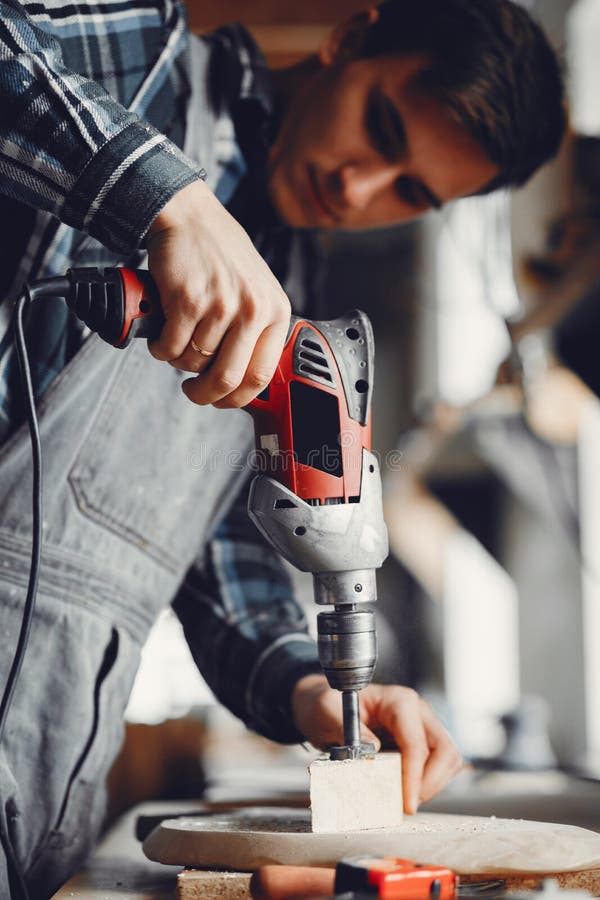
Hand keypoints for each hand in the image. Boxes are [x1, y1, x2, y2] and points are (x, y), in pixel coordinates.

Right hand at [146, 179, 290, 407]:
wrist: (190, 217)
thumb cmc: (220, 255)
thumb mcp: (256, 290)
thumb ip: (256, 330)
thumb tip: (241, 380)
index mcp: (275, 310)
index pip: (262, 374)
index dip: (238, 397)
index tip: (223, 401)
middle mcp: (252, 308)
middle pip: (227, 377)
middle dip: (204, 394)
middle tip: (193, 391)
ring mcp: (221, 304)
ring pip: (193, 361)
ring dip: (178, 359)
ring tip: (176, 339)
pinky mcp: (188, 299)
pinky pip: (170, 346)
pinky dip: (160, 348)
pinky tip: (161, 333)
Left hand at [291, 674, 461, 814]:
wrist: (324, 704)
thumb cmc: (326, 704)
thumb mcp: (327, 711)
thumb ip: (346, 728)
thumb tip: (372, 751)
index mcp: (398, 701)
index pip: (416, 741)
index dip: (415, 775)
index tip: (407, 803)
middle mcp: (416, 713)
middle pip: (444, 751)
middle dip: (431, 783)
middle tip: (408, 805)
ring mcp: (420, 728)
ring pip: (446, 761)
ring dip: (430, 786)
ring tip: (403, 800)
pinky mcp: (418, 744)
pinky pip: (435, 768)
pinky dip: (425, 784)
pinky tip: (403, 792)